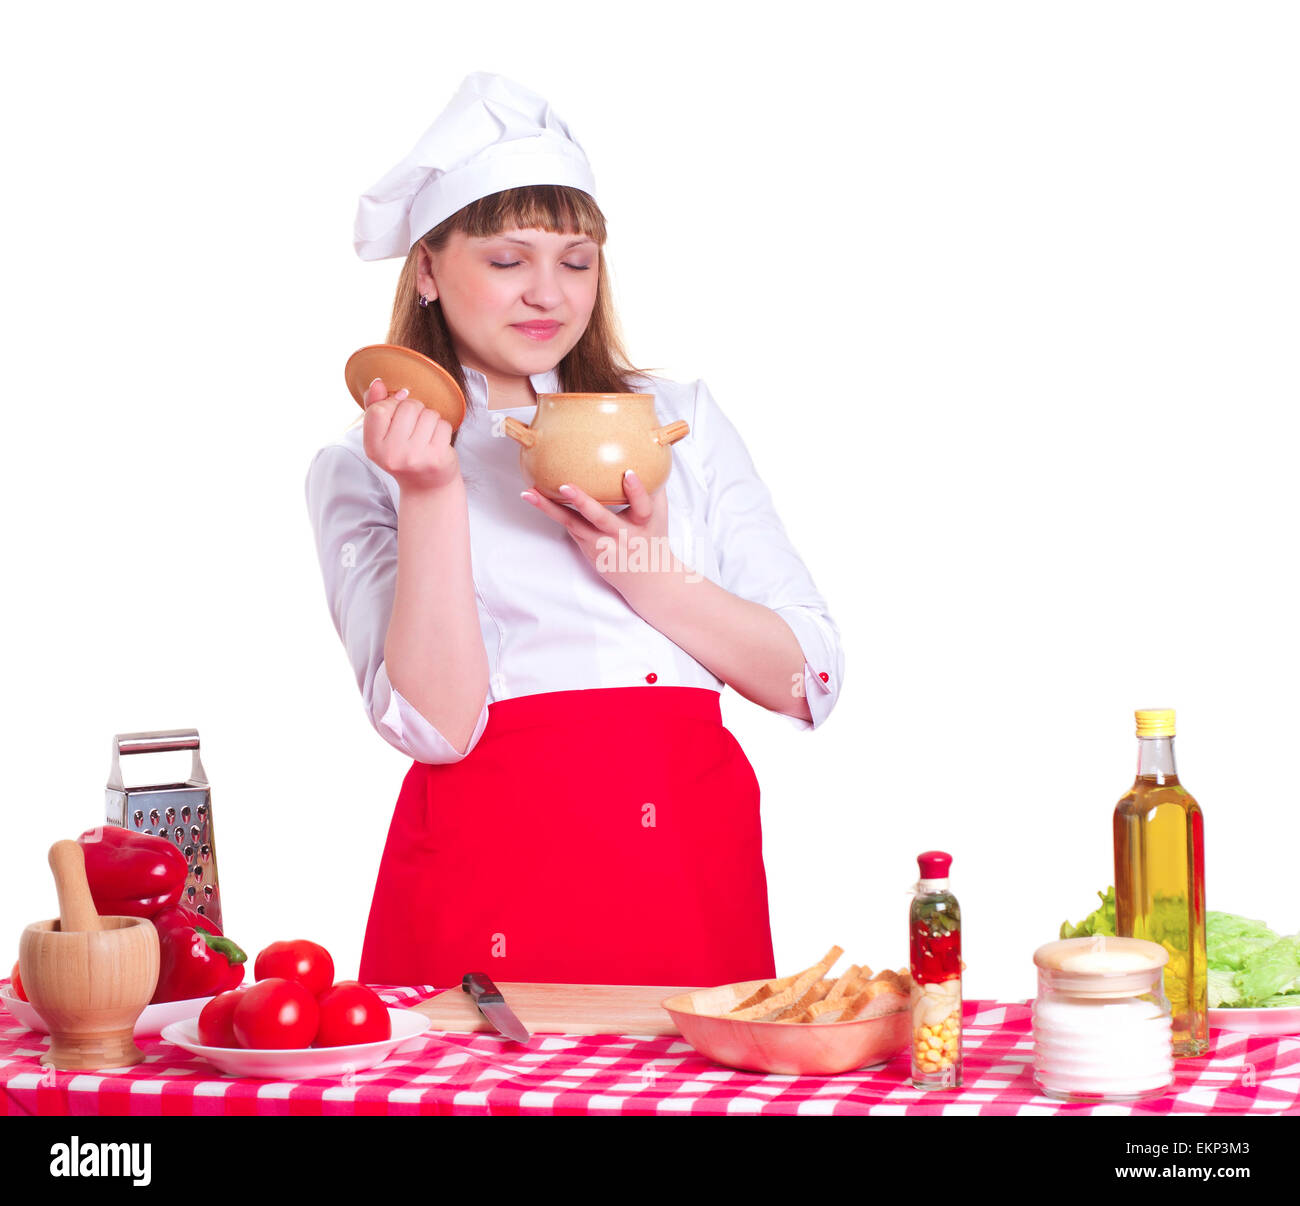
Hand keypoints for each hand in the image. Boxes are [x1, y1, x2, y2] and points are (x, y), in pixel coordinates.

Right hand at [362, 377, 460, 493]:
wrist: (427, 487)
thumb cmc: (404, 454)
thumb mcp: (383, 435)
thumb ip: (375, 406)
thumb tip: (377, 382)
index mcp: (373, 448)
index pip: (379, 409)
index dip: (392, 406)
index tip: (397, 417)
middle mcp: (392, 455)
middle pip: (407, 407)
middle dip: (415, 410)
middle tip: (414, 429)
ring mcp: (415, 458)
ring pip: (428, 413)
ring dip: (430, 419)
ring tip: (426, 436)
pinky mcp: (437, 458)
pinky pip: (443, 424)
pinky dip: (443, 429)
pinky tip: (436, 442)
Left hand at [521, 470, 688, 600]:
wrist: (646, 579)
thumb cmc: (653, 536)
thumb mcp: (659, 512)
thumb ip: (655, 484)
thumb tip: (650, 449)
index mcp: (643, 524)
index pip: (642, 507)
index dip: (636, 490)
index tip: (628, 473)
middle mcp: (620, 535)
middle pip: (600, 518)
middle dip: (583, 502)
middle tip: (565, 486)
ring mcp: (600, 544)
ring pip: (573, 524)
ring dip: (549, 508)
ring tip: (529, 493)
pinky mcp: (587, 548)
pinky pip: (568, 524)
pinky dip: (551, 510)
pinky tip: (533, 496)